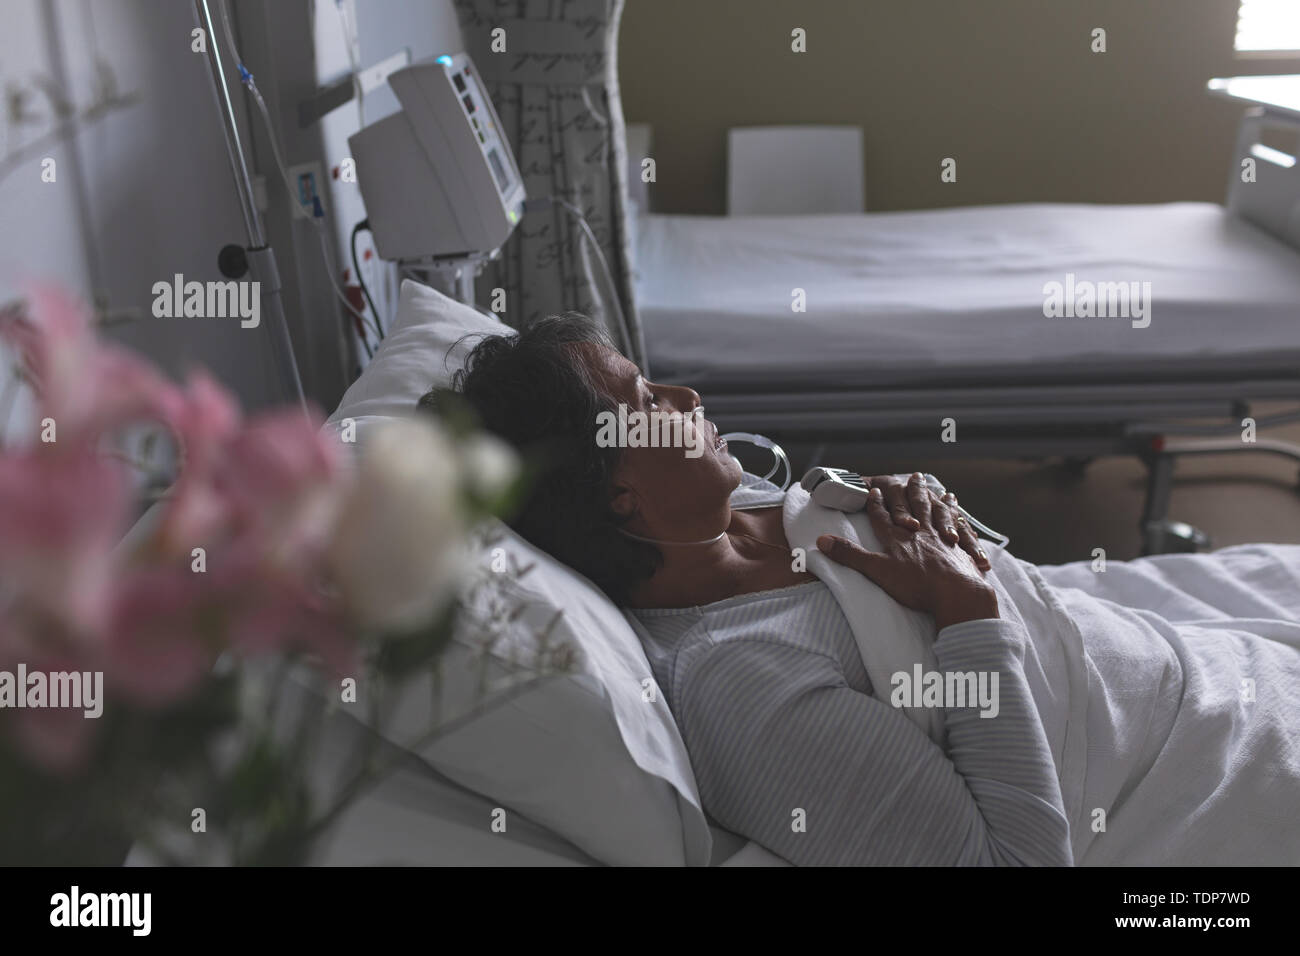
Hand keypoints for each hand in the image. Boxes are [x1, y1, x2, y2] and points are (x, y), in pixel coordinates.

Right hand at [818, 474, 998, 630]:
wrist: (956, 592)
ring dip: (938, 502)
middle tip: (914, 477)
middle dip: (911, 492)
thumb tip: (821, 541)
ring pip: (937, 514)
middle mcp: (919, 533)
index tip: (874, 489)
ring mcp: (941, 539)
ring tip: (942, 491)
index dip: (876, 503)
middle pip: (914, 507)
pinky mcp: (959, 550)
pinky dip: (959, 521)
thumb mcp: (877, 570)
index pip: (883, 516)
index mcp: (897, 538)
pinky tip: (963, 519)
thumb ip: (850, 555)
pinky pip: (958, 530)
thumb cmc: (916, 584)